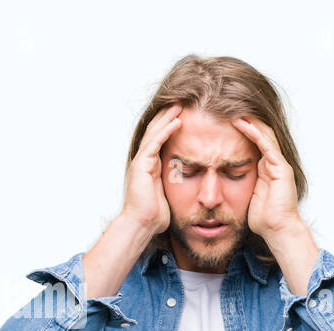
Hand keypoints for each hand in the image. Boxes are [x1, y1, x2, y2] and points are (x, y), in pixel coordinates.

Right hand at [121, 104, 182, 231]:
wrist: (142, 224)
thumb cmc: (155, 216)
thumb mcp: (171, 196)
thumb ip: (177, 186)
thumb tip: (192, 188)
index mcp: (152, 166)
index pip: (161, 141)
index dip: (171, 127)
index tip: (185, 117)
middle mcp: (145, 161)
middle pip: (157, 131)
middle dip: (169, 117)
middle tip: (183, 103)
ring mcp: (142, 161)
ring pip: (155, 133)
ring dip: (168, 118)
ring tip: (180, 106)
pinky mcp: (142, 165)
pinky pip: (155, 143)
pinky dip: (166, 131)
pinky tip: (177, 122)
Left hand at [231, 116, 302, 239]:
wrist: (277, 230)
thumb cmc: (263, 219)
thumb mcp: (244, 196)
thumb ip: (236, 185)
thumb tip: (218, 181)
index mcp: (265, 169)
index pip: (253, 142)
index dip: (240, 129)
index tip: (223, 121)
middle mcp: (273, 163)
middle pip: (260, 134)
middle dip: (245, 120)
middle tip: (227, 108)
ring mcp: (279, 164)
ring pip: (264, 135)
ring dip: (249, 122)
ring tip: (234, 110)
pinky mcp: (282, 168)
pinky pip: (267, 145)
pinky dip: (255, 133)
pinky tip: (244, 124)